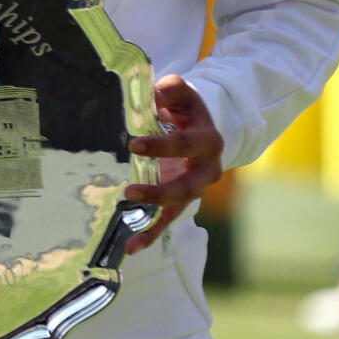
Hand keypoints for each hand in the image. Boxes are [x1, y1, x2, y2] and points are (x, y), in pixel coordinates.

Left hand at [122, 74, 223, 254]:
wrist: (199, 125)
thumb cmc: (185, 107)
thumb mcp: (180, 92)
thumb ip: (169, 89)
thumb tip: (153, 95)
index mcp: (209, 140)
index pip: (186, 145)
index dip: (162, 146)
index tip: (134, 144)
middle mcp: (208, 170)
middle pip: (188, 187)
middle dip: (160, 192)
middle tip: (129, 191)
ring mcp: (196, 188)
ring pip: (179, 209)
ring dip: (154, 221)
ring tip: (131, 238)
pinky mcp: (181, 200)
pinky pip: (168, 220)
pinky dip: (151, 234)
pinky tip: (132, 248)